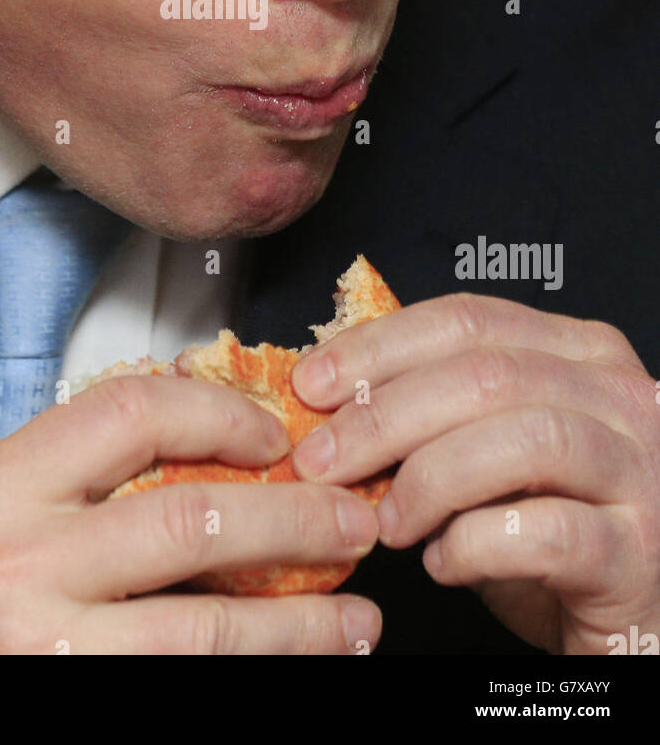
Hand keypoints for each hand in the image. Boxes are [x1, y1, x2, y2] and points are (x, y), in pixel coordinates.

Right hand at [0, 376, 381, 654]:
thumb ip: (82, 466)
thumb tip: (209, 436)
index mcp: (2, 484)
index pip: (135, 412)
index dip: (223, 413)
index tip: (277, 436)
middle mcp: (23, 561)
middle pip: (194, 520)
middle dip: (296, 518)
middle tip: (356, 517)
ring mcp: (48, 648)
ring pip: (207, 625)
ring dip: (299, 623)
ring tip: (358, 619)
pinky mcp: (72, 702)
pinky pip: (183, 683)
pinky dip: (248, 674)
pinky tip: (291, 667)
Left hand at [290, 292, 659, 654]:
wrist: (635, 618)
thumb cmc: (555, 525)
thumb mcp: (493, 450)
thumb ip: (437, 412)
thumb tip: (328, 401)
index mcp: (582, 351)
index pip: (468, 318)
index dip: (378, 347)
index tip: (310, 384)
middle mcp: (622, 396)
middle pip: (486, 375)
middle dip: (383, 416)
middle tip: (321, 463)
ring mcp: (640, 471)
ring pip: (523, 441)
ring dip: (429, 479)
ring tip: (384, 522)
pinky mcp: (639, 553)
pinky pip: (546, 532)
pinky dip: (474, 545)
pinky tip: (442, 564)